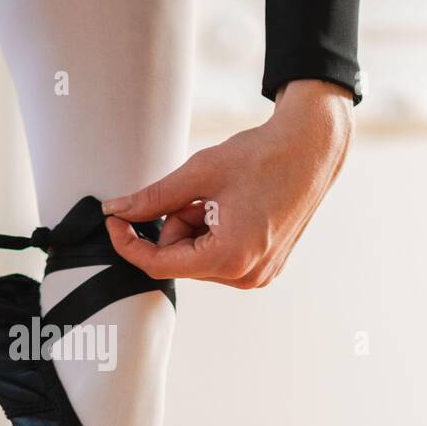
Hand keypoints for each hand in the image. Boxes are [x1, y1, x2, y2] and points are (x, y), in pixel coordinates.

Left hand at [102, 79, 353, 287]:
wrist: (311, 149)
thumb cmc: (261, 157)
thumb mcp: (198, 174)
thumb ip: (152, 198)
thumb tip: (116, 211)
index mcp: (229, 257)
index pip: (159, 265)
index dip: (129, 244)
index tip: (115, 221)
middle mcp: (245, 275)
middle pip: (179, 260)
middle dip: (176, 226)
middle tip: (198, 195)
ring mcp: (257, 275)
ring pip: (196, 259)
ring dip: (194, 229)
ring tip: (221, 199)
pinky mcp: (264, 267)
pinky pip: (218, 257)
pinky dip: (212, 234)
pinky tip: (232, 209)